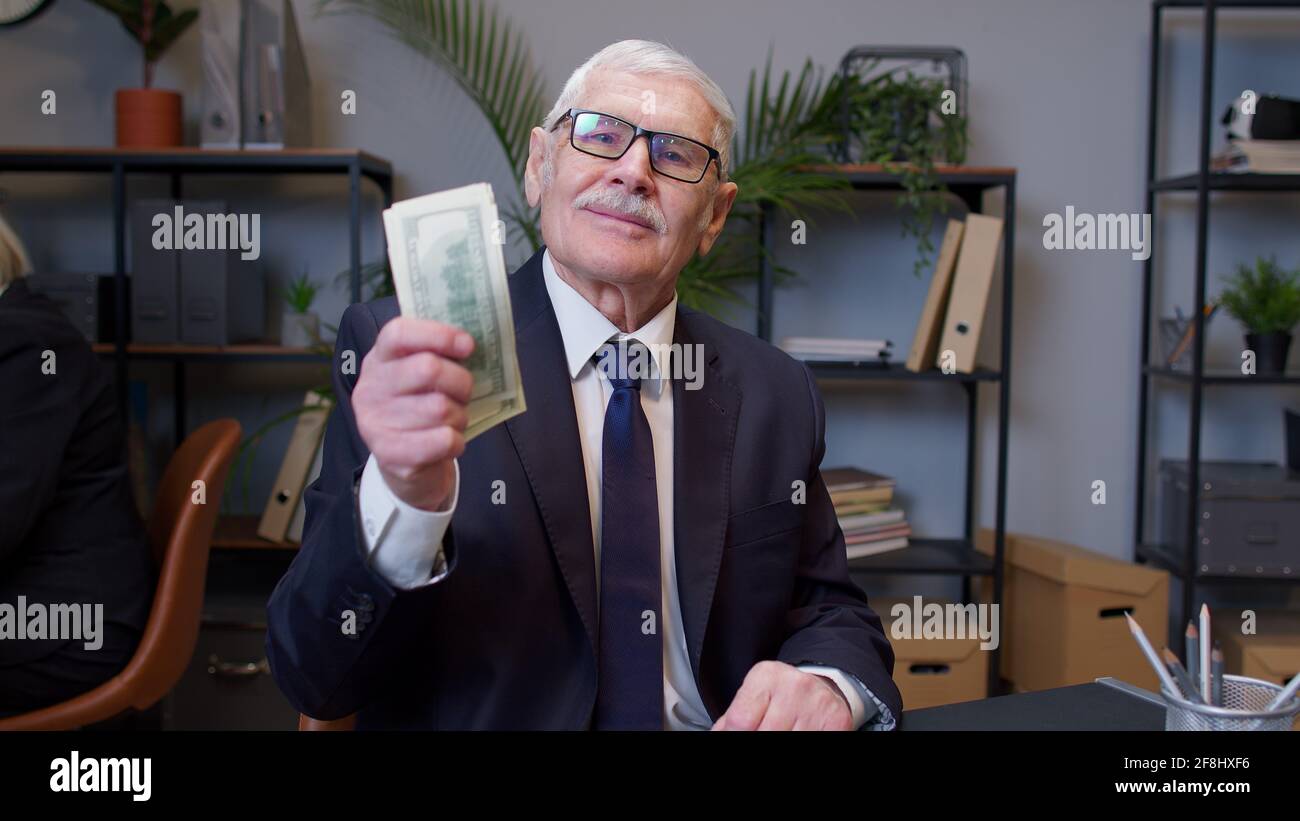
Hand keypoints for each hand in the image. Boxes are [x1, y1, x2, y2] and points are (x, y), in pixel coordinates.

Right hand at [353, 316, 474, 510]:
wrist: (405, 464)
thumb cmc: (420, 408)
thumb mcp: (420, 377)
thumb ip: (438, 355)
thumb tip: (469, 342)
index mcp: (378, 359)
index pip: (399, 333)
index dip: (438, 334)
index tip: (467, 345)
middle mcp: (370, 388)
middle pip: (428, 368)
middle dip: (460, 382)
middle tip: (464, 393)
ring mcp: (376, 422)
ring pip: (440, 408)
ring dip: (459, 416)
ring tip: (452, 421)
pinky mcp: (390, 454)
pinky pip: (443, 439)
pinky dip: (457, 441)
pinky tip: (448, 442)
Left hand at [711, 660, 852, 730]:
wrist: (822, 687)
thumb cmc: (780, 696)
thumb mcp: (753, 696)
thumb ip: (732, 719)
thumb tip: (718, 735)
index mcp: (766, 675)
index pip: (740, 722)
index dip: (735, 735)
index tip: (739, 735)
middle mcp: (795, 686)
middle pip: (764, 735)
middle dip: (757, 739)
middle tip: (761, 732)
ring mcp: (818, 704)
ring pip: (789, 741)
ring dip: (781, 743)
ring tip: (782, 731)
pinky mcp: (837, 722)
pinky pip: (812, 742)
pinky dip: (799, 743)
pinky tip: (796, 732)